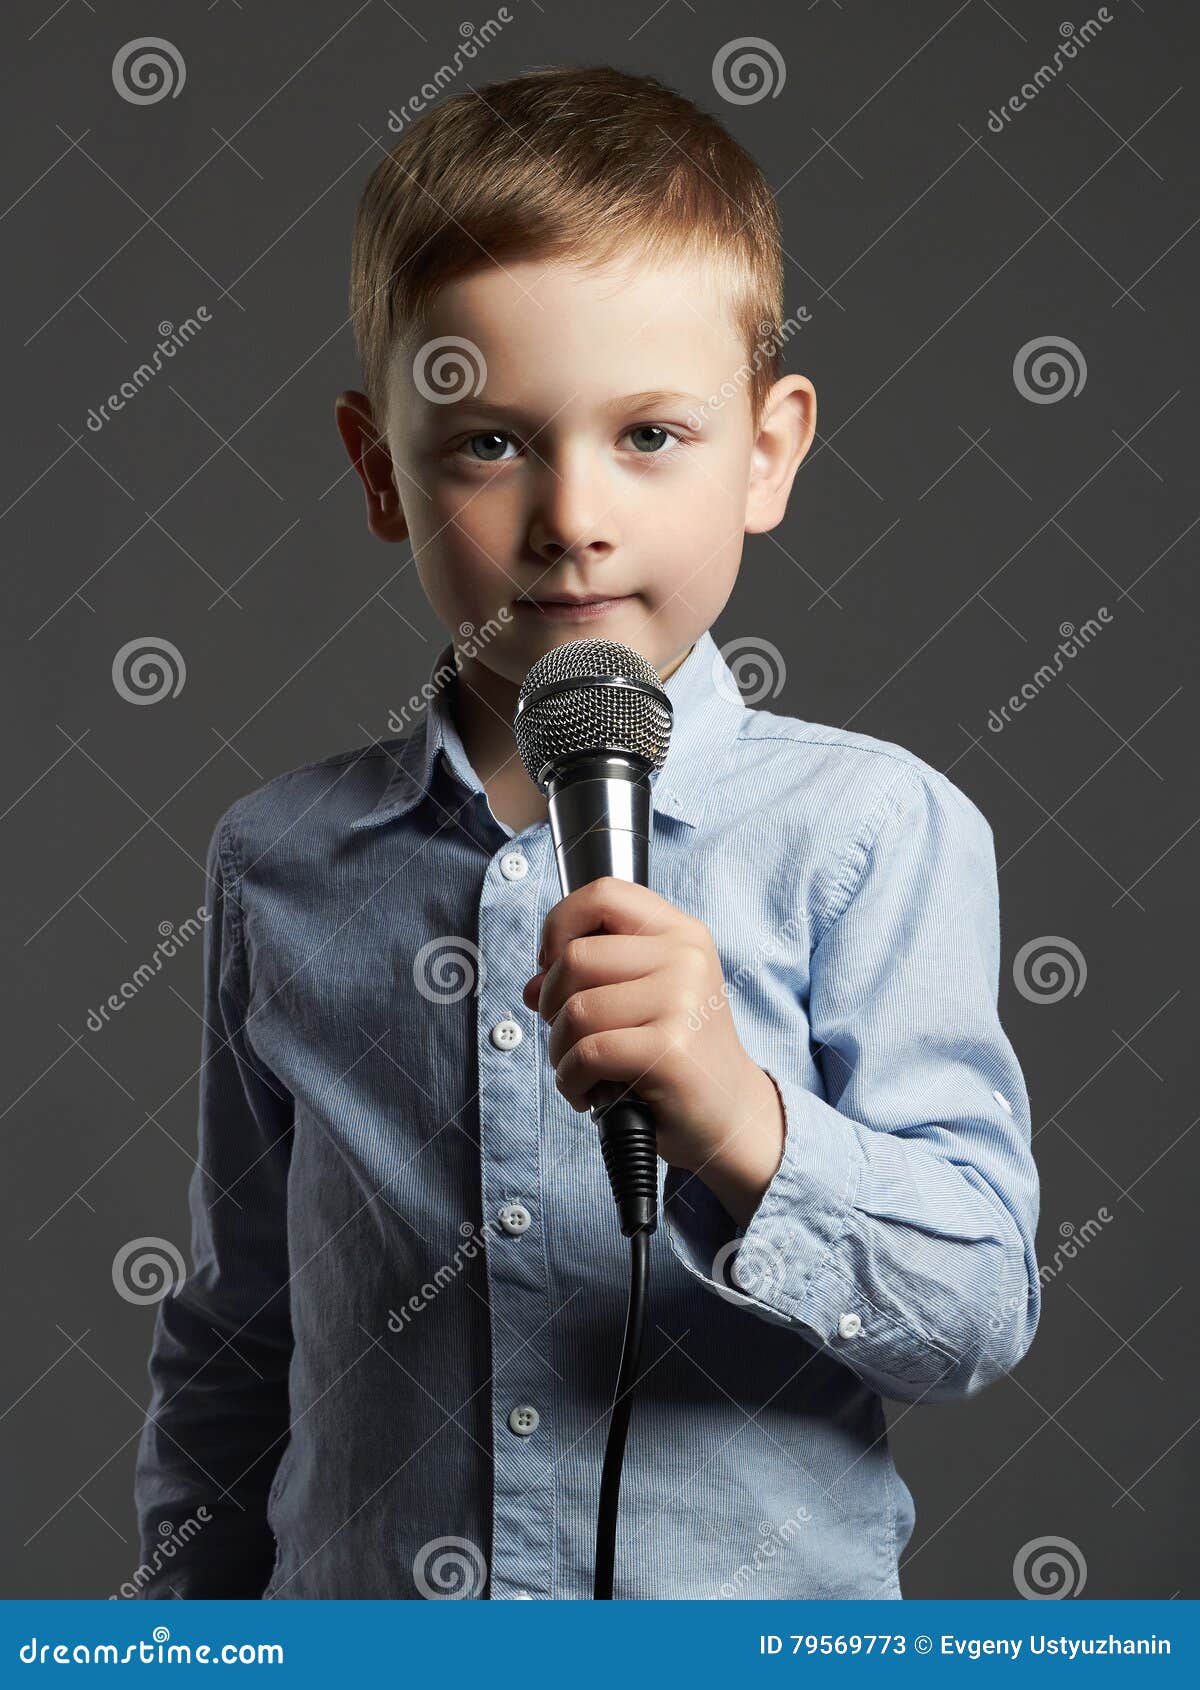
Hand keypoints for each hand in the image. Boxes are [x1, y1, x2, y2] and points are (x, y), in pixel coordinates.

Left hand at [521, 877, 784, 1222]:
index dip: (559, 925)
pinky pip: (587, 1053)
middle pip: (575, 957)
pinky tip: (588, 1094)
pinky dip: (571, 1080)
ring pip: (576, 1009)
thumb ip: (591, 976)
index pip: (603, 894)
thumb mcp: (644, 997)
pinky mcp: (670, 1049)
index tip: (552, 964)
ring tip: (580, 1070)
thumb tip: (532, 984)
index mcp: (681, 933)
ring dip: (559, 1050)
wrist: (731, 1115)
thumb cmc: (678, 1054)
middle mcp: (686, 958)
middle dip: (550, 1003)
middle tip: (570, 1035)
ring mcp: (682, 1001)